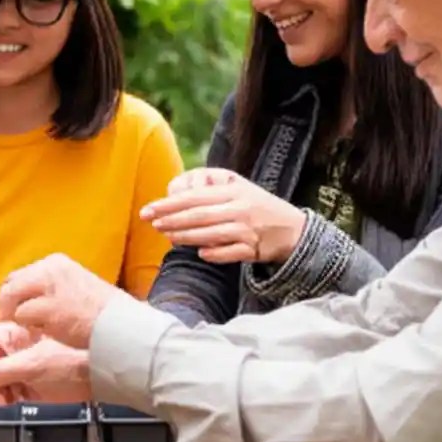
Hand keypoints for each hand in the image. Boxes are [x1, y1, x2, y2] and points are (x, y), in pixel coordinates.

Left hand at [0, 253, 125, 349]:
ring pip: (11, 299)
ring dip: (15, 318)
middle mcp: (49, 269)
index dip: (17, 295)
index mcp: (57, 263)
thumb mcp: (79, 286)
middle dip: (8, 305)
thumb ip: (55, 287)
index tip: (19, 310)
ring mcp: (47, 287)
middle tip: (13, 323)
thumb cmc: (106, 313)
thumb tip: (34, 298)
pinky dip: (26, 328)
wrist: (121, 327)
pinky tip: (38, 336)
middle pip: (10, 284)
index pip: (21, 275)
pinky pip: (21, 317)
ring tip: (27, 332)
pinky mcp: (47, 308)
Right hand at [0, 323, 90, 404]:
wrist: (100, 376)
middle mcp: (14, 349)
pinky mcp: (29, 386)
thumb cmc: (68, 362)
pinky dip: (2, 399)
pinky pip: (7, 392)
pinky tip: (4, 404)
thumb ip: (0, 372)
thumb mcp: (32, 366)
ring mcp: (22, 368)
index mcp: (14, 335)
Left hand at [140, 167, 305, 263]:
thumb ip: (211, 188)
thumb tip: (179, 191)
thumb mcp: (239, 188)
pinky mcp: (253, 250)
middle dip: (171, 220)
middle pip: (198, 215)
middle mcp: (239, 209)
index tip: (148, 210)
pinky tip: (199, 253)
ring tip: (167, 236)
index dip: (168, 204)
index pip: (194, 197)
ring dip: (186, 236)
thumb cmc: (258, 205)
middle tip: (152, 224)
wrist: (293, 229)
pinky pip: (230, 253)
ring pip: (210, 234)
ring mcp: (247, 230)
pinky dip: (214, 254)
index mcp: (233, 191)